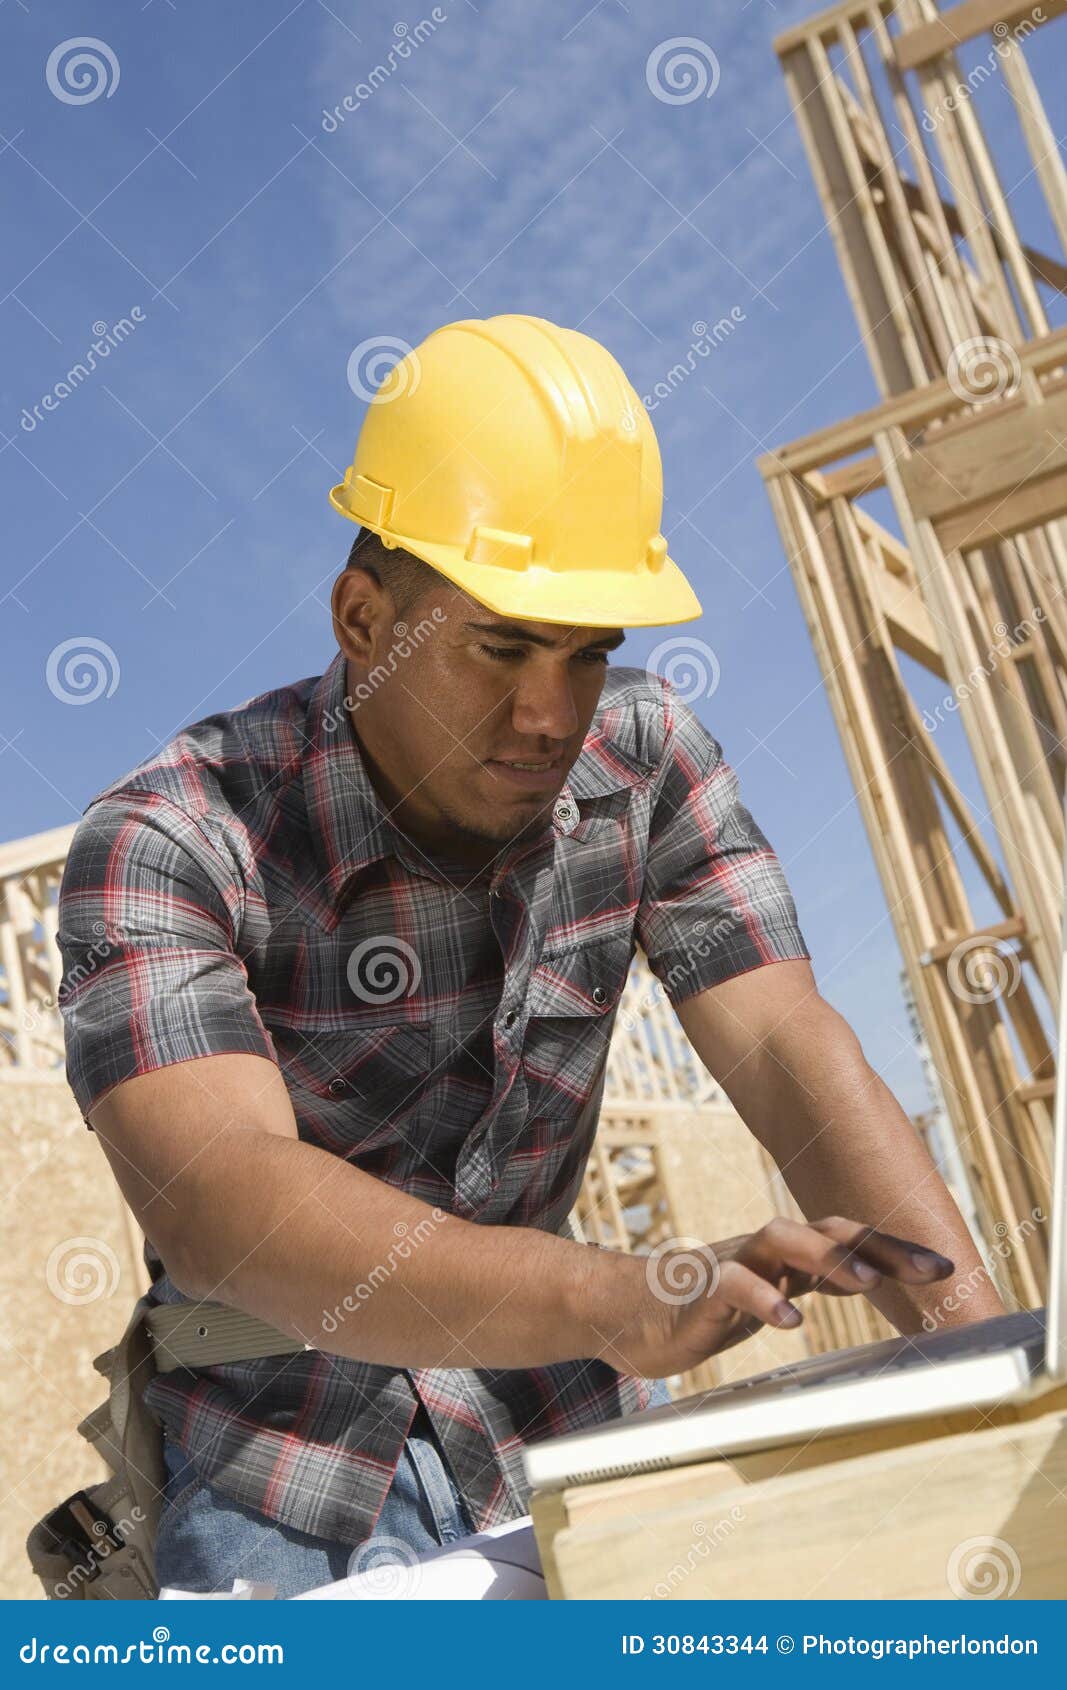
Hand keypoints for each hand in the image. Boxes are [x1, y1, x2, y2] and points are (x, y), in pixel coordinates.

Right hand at [596, 1215, 954, 1378]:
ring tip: (866, 1281)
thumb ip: (812, 1282)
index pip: (847, 1238)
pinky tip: (789, 1319)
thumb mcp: (769, 1296)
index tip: (944, 1267)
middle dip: (880, 1245)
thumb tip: (872, 1278)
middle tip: (930, 1269)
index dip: (895, 1249)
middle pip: (826, 1229)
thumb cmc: (703, 1307)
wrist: (627, 1313)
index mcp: (785, 1256)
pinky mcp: (698, 1291)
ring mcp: (730, 1264)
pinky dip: (762, 1297)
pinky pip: (732, 1284)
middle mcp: (763, 1250)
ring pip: (781, 1239)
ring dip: (827, 1256)